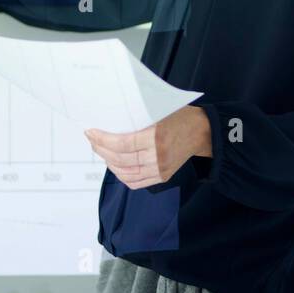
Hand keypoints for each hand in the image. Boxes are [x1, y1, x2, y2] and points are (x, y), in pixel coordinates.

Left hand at [85, 106, 211, 188]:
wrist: (202, 132)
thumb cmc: (180, 117)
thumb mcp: (159, 111)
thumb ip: (138, 118)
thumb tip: (110, 121)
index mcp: (156, 137)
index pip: (123, 144)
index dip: (103, 140)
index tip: (91, 132)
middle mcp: (158, 157)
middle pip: (121, 159)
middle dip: (101, 149)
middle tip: (92, 140)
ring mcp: (160, 170)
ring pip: (125, 173)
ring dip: (109, 163)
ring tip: (101, 151)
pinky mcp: (162, 177)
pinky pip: (135, 182)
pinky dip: (121, 175)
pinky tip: (114, 165)